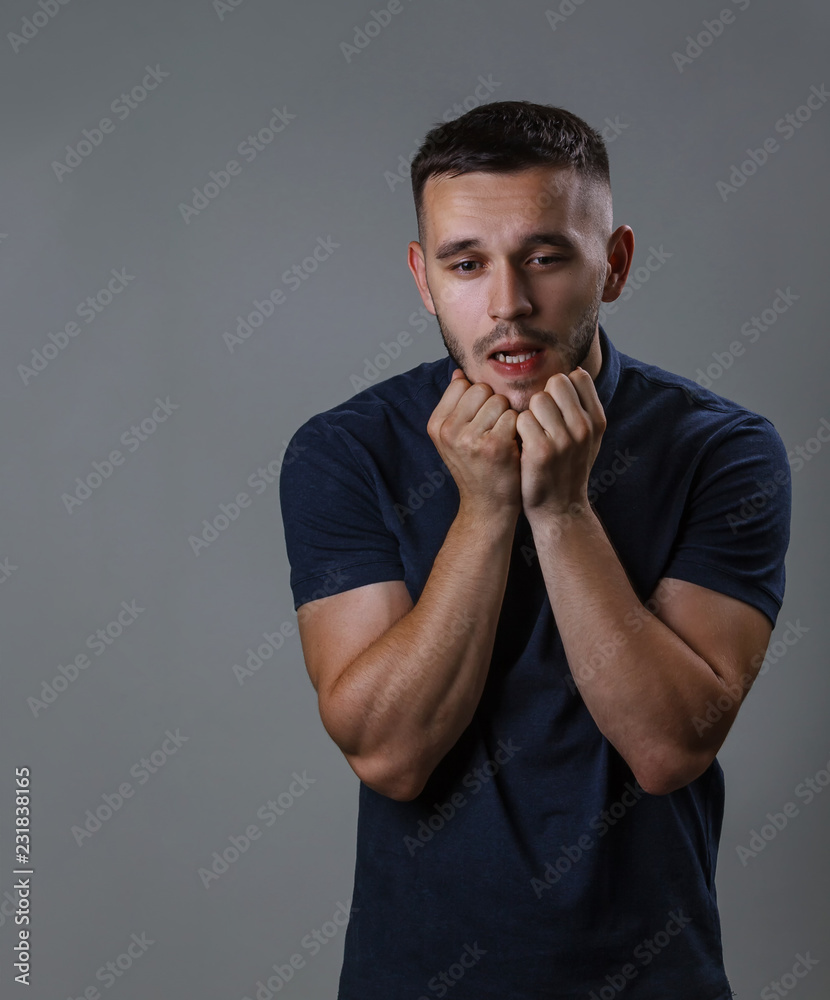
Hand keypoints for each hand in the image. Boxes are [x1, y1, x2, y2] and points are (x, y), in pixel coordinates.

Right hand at [427, 368, 521, 521]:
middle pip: (482, 389)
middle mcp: (449, 430)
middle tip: (493, 431)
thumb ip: (456, 405)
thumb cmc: (476, 468)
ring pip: (499, 400)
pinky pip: (513, 416)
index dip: (478, 399)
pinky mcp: (494, 446)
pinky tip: (512, 447)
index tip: (479, 422)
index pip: (462, 384)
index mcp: (437, 425)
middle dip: (493, 405)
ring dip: (507, 417)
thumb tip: (459, 373)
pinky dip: (518, 429)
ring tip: (502, 439)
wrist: (487, 507)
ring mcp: (470, 438)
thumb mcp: (455, 438)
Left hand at [515, 368, 605, 518]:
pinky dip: (516, 430)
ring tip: (531, 434)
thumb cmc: (568, 469)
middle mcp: (584, 427)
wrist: (560, 510)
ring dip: (529, 413)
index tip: (555, 407)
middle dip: (544, 397)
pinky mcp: (541, 451)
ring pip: (537, 399)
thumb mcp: (588, 438)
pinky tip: (521, 445)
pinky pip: (521, 419)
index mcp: (597, 420)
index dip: (560, 388)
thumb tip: (575, 372)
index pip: (578, 376)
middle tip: (540, 422)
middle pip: (556, 382)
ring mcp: (564, 439)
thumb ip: (584, 407)